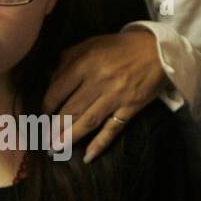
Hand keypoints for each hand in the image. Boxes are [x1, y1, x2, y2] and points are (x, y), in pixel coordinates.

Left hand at [43, 30, 167, 162]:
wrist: (158, 50)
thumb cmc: (120, 47)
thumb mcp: (91, 44)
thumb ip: (67, 59)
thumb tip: (49, 80)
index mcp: (85, 63)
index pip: (58, 90)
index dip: (47, 106)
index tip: (43, 115)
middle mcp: (99, 81)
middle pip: (71, 110)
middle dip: (55, 127)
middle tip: (44, 139)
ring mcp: (116, 96)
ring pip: (88, 122)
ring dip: (69, 138)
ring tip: (56, 150)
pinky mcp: (130, 107)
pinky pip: (113, 128)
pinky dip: (100, 144)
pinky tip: (88, 156)